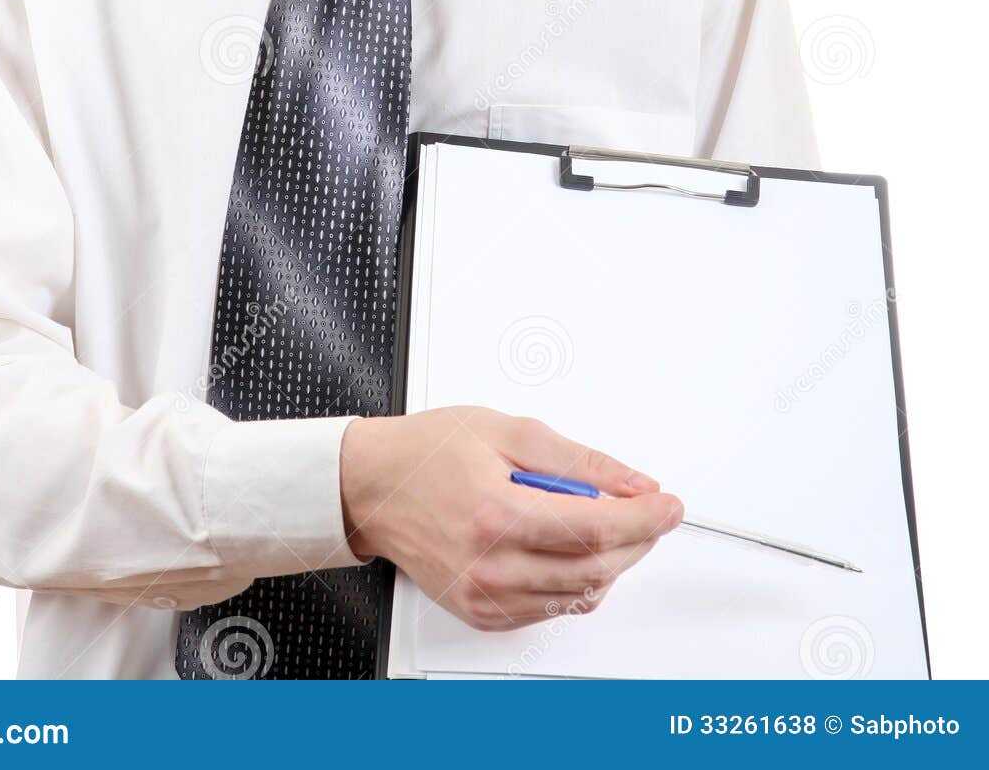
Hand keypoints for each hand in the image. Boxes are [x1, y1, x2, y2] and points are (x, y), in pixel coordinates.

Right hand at [339, 405, 682, 631]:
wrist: (373, 486)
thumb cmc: (429, 451)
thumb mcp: (507, 430)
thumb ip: (578, 460)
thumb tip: (633, 482)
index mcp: (496, 515)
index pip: (595, 529)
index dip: (644, 518)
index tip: (668, 504)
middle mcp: (491, 566)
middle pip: (594, 569)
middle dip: (635, 540)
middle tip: (648, 511)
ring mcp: (485, 597)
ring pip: (578, 595)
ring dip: (609, 563)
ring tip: (606, 524)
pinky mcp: (481, 613)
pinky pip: (550, 609)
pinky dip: (574, 583)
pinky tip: (568, 550)